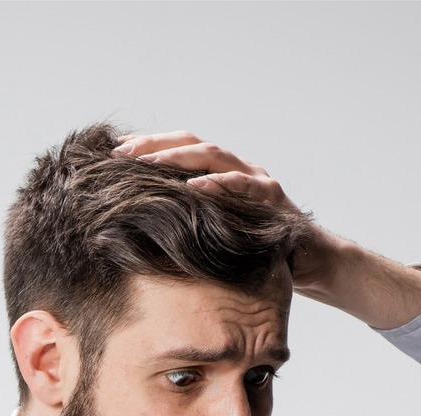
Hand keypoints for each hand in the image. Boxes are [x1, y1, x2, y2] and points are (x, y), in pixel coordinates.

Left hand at [111, 131, 420, 327]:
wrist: (315, 266)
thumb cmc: (262, 256)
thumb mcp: (217, 241)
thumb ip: (190, 229)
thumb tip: (136, 238)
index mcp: (221, 178)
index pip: (177, 152)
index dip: (145, 149)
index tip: (106, 156)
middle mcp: (238, 171)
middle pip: (190, 144)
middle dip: (152, 146)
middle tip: (118, 154)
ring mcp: (258, 181)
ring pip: (214, 155)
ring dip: (177, 156)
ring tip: (146, 161)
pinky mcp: (275, 199)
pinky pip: (245, 185)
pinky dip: (219, 184)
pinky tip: (195, 188)